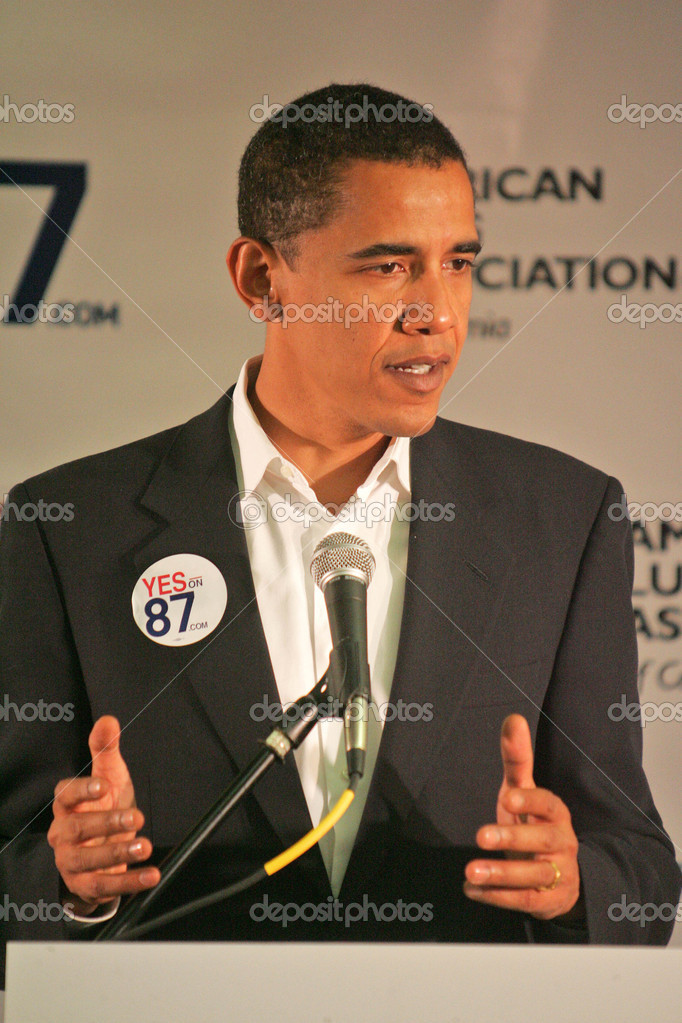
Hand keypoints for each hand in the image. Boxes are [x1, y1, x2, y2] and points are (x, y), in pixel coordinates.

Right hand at [48, 715, 159, 913]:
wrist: (102, 850)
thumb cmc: (104, 807)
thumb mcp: (109, 776)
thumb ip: (106, 750)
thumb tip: (108, 720)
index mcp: (67, 806)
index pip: (65, 795)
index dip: (82, 790)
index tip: (104, 785)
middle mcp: (63, 834)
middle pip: (75, 830)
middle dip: (105, 823)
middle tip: (137, 818)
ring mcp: (71, 862)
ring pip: (86, 861)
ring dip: (117, 855)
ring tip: (146, 846)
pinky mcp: (85, 886)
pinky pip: (104, 887)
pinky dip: (128, 883)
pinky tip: (151, 875)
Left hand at [463, 713, 581, 921]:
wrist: (562, 876)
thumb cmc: (535, 824)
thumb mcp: (524, 792)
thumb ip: (517, 760)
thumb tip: (513, 718)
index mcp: (556, 813)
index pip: (549, 803)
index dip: (530, 800)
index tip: (508, 796)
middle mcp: (561, 842)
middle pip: (543, 840)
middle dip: (513, 837)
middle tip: (481, 835)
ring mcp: (558, 873)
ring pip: (534, 875)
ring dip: (501, 874)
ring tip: (470, 872)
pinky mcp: (549, 900)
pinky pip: (526, 901)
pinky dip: (498, 898)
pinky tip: (471, 890)